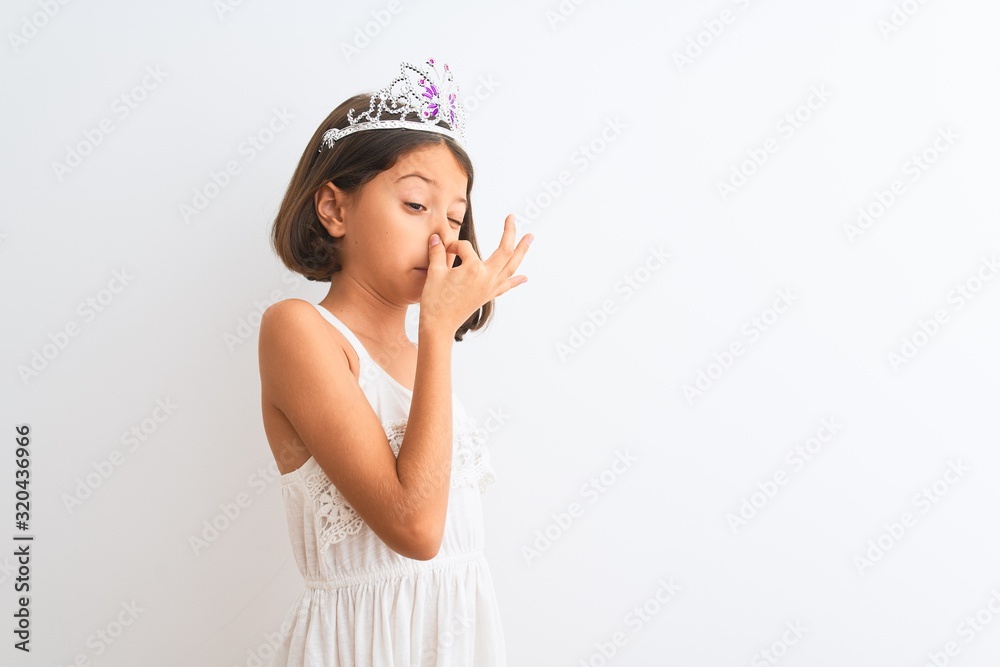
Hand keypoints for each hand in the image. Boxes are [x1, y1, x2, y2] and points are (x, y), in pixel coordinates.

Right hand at [419, 214, 532, 334]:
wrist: (439, 326)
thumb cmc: (435, 300)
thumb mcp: (434, 273)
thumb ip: (438, 252)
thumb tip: (437, 238)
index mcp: (473, 269)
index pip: (465, 248)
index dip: (453, 246)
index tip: (443, 250)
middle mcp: (486, 277)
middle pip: (504, 251)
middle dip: (509, 233)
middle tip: (512, 217)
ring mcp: (489, 287)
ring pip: (511, 266)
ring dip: (521, 251)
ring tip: (530, 238)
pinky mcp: (487, 296)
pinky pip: (505, 286)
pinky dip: (515, 280)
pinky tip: (525, 278)